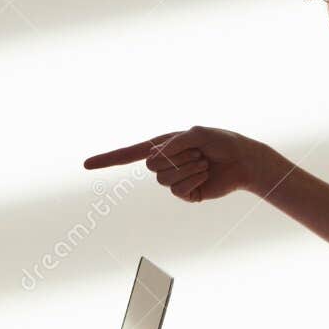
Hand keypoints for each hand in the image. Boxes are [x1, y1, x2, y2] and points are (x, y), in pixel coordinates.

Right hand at [83, 125, 261, 202]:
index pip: (128, 154)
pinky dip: (194, 179)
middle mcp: (165, 163)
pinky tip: (205, 173)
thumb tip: (155, 159)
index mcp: (162, 146)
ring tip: (204, 162)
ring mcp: (174, 180)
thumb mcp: (196, 133)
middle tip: (197, 152)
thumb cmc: (220, 141)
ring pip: (165, 180)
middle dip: (177, 157)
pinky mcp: (186, 194)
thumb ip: (174, 143)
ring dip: (188, 168)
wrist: (243, 160)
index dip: (107, 159)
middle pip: (152, 166)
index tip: (86, 165)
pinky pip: (178, 191)